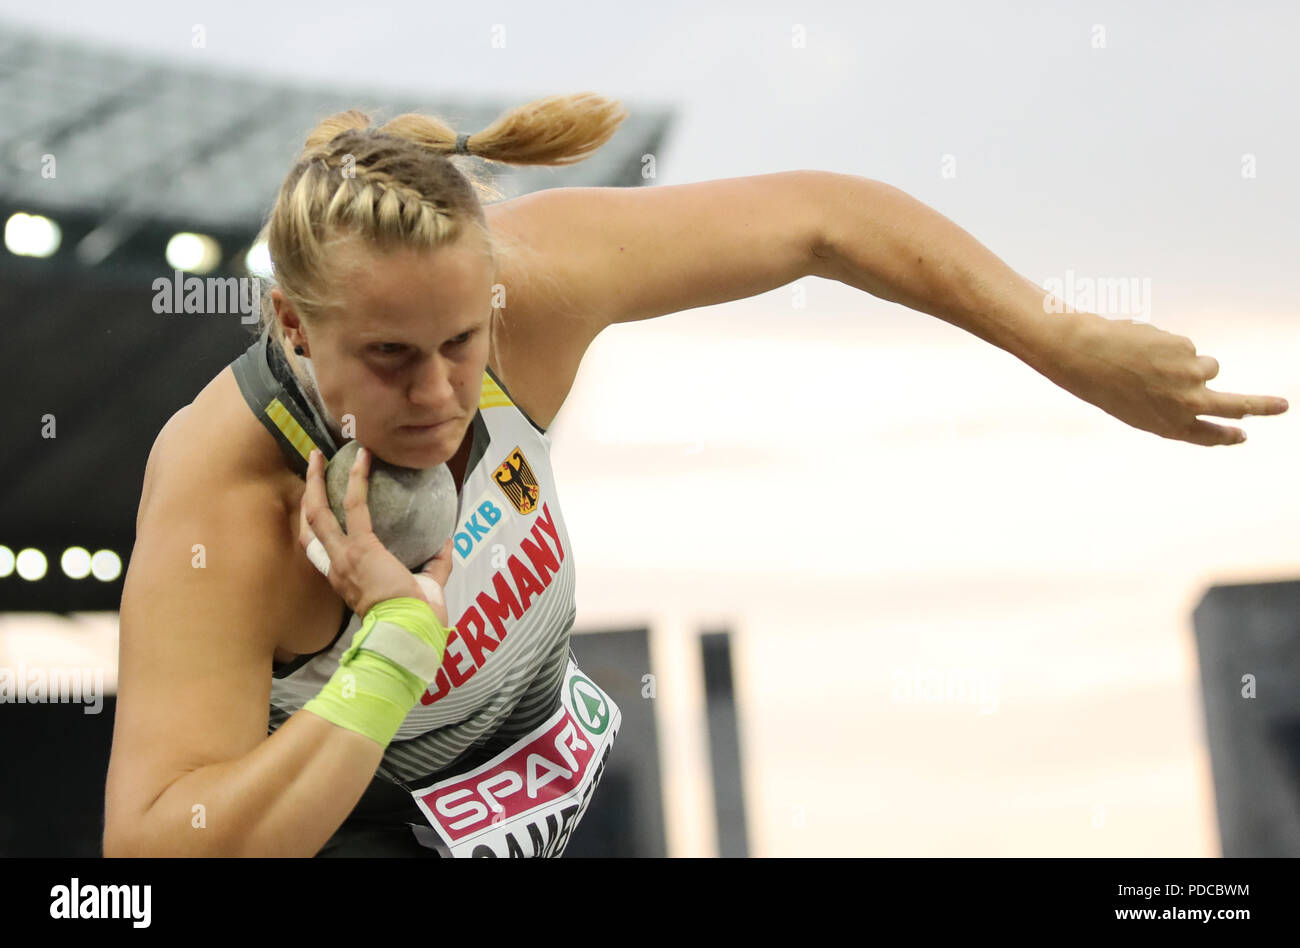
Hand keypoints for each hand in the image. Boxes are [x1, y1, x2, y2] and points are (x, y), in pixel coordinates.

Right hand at [298, 446, 454, 623]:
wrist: (410, 630)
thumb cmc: (417, 617)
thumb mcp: (424, 586)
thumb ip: (434, 563)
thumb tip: (447, 540)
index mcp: (345, 579)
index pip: (320, 547)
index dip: (317, 523)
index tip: (322, 502)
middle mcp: (336, 567)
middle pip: (310, 525)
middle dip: (308, 493)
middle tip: (313, 466)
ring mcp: (344, 557)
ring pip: (318, 513)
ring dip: (316, 481)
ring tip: (320, 455)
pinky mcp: (360, 548)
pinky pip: (354, 505)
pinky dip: (356, 479)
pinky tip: (363, 458)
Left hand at [1045, 313, 1287, 445]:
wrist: (1083, 355)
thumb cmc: (1101, 383)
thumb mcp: (1136, 407)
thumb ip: (1170, 405)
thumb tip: (1203, 383)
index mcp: (1169, 426)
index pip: (1209, 435)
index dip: (1227, 435)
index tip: (1243, 434)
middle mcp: (1186, 405)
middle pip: (1236, 406)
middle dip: (1262, 407)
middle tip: (1283, 406)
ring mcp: (1191, 377)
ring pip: (1208, 367)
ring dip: (1189, 363)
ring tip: (1151, 362)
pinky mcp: (1188, 351)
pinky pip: (1187, 348)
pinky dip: (1168, 346)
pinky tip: (1140, 347)